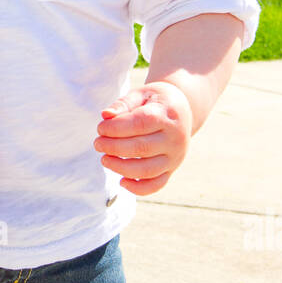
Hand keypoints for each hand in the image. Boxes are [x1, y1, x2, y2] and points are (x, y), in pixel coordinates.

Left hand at [93, 81, 192, 195]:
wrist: (183, 110)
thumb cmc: (157, 100)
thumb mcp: (142, 94)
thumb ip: (123, 104)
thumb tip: (106, 115)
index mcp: (168, 115)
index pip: (140, 124)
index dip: (116, 128)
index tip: (100, 128)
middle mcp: (175, 138)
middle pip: (142, 148)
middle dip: (114, 148)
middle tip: (98, 143)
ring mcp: (175, 156)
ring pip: (147, 170)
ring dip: (121, 168)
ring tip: (104, 159)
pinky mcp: (172, 169)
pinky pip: (156, 185)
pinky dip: (138, 189)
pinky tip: (121, 181)